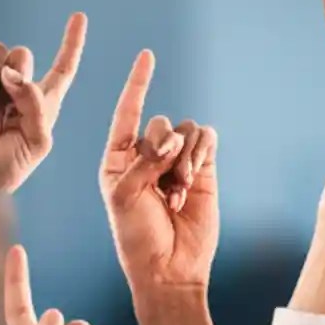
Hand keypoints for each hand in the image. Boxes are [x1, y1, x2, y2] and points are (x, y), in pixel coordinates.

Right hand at [0, 14, 86, 192]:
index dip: (72, 41)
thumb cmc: (9, 164)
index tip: (80, 16)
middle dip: (8, 91)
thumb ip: (34, 105)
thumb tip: (11, 72)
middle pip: (22, 55)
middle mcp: (18, 84)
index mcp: (44, 98)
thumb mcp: (36, 140)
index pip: (63, 65)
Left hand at [100, 51, 219, 294]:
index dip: (138, 84)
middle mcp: (148, 156)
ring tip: (179, 190)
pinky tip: (192, 181)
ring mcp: (178, 163)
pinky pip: (206, 141)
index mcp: (119, 159)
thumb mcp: (123, 196)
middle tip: (164, 173)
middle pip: (159, 122)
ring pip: (186, 131)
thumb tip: (174, 138)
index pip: (127, 113)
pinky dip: (200, 154)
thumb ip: (143, 161)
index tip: (147, 57)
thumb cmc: (137, 236)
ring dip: (184, 158)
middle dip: (162, 146)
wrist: (169, 267)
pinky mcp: (204, 170)